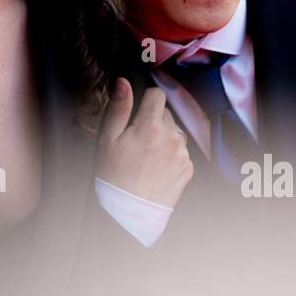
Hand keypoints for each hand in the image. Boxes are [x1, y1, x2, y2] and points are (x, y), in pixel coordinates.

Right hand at [95, 78, 192, 207]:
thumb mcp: (106, 140)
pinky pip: (181, 151)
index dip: (145, 101)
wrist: (128, 213)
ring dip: (163, 137)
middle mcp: (171, 138)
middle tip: (136, 141)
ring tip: (146, 157)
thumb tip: (123, 83)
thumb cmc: (113, 177)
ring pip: (174, 132)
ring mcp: (182, 154)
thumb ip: (118, 108)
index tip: (137, 112)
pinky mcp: (188, 169)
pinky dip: (170, 155)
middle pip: (165, 114)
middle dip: (152, 121)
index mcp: (150, 127)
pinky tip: (156, 167)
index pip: (156, 95)